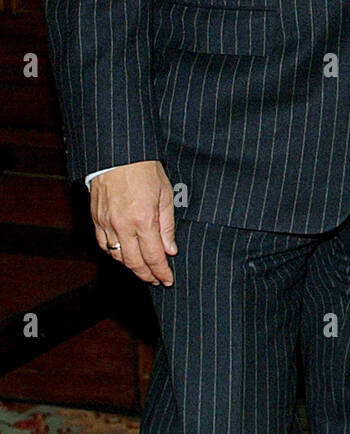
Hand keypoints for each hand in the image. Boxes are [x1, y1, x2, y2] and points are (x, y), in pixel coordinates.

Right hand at [90, 160, 176, 285]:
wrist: (118, 153)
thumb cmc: (144, 169)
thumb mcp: (165, 194)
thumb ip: (167, 226)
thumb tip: (170, 249)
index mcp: (143, 220)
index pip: (153, 257)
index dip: (161, 272)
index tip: (167, 279)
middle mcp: (123, 226)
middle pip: (134, 263)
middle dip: (146, 275)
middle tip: (156, 280)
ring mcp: (106, 224)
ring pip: (117, 256)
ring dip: (130, 266)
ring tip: (143, 268)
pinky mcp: (96, 219)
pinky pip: (103, 244)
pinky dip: (114, 253)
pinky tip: (123, 254)